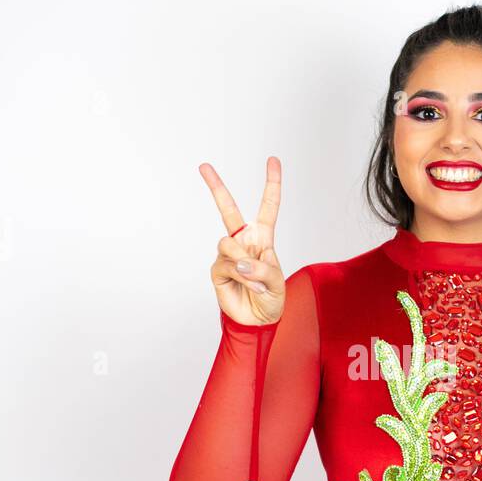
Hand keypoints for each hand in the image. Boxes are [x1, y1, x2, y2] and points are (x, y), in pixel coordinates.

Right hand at [199, 156, 285, 325]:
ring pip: (228, 243)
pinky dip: (241, 276)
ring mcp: (229, 255)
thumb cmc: (272, 299)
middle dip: (216, 187)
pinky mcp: (218, 269)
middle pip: (228, 209)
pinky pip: (227, 264)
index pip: (268, 207)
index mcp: (263, 237)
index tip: (272, 160)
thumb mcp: (278, 283)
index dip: (271, 183)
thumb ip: (263, 270)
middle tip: (203, 166)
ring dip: (245, 263)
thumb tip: (242, 263)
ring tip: (256, 282)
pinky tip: (248, 287)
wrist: (257, 321)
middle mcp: (244, 241)